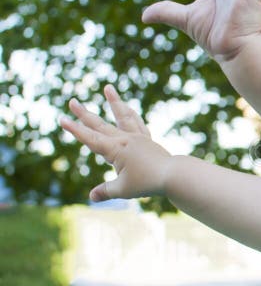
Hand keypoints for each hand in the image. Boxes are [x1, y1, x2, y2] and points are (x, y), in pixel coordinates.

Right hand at [60, 85, 172, 200]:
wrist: (174, 175)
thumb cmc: (148, 183)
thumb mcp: (123, 190)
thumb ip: (106, 191)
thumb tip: (92, 197)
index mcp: (115, 150)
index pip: (90, 139)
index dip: (75, 130)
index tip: (62, 119)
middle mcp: (125, 139)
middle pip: (101, 125)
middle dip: (84, 114)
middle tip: (72, 101)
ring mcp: (137, 138)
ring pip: (123, 116)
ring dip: (114, 102)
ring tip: (108, 88)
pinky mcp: (147, 140)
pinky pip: (137, 124)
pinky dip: (131, 115)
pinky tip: (127, 109)